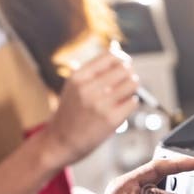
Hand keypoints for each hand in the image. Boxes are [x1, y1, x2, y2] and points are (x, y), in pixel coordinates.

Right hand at [43, 50, 139, 165]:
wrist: (60, 142)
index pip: (110, 55)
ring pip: (132, 83)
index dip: (122, 59)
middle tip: (125, 83)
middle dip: (129, 74)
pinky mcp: (111, 120)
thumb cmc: (70, 113)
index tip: (123, 66)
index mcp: (78, 77)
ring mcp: (100, 105)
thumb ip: (93, 71)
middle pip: (124, 68)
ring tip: (124, 95)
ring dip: (132, 88)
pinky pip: (133, 102)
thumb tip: (119, 51)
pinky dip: (130, 104)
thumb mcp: (73, 87)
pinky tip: (121, 108)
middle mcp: (88, 88)